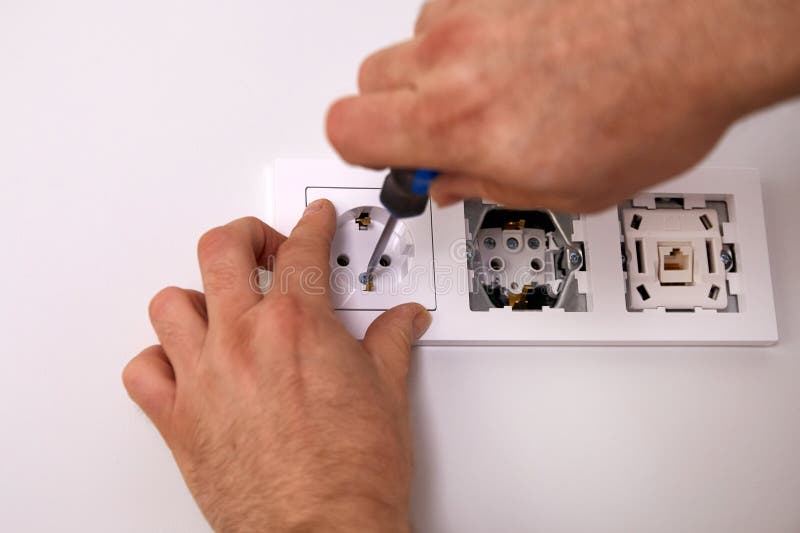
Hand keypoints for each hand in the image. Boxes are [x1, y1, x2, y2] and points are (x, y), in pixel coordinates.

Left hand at [123, 200, 430, 532]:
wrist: (325, 531)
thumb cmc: (354, 473)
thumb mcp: (389, 393)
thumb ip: (392, 342)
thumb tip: (404, 320)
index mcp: (299, 325)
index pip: (303, 249)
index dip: (311, 224)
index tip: (313, 220)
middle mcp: (244, 340)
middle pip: (222, 249)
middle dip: (246, 235)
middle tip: (264, 246)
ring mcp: (205, 377)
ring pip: (171, 303)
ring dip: (196, 297)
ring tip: (220, 307)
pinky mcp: (179, 419)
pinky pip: (143, 371)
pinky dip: (157, 360)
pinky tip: (182, 363)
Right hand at [327, 0, 799, 211]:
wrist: (706, 28)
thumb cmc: (654, 103)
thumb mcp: (566, 187)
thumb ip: (486, 186)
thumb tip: (447, 182)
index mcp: (461, 122)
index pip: (348, 131)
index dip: (358, 151)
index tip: (392, 160)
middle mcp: (454, 56)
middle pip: (366, 82)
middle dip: (393, 112)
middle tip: (440, 131)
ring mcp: (473, 10)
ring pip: (411, 44)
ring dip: (435, 73)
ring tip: (494, 90)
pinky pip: (452, 11)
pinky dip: (469, 37)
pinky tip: (516, 53)